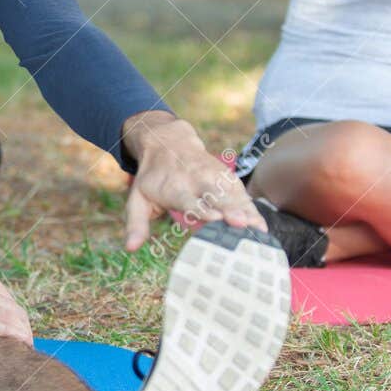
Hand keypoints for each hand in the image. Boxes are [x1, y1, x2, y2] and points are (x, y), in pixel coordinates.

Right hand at [0, 233, 32, 342]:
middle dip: (24, 329)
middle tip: (27, 346)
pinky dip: (14, 336)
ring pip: (12, 318)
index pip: (10, 301)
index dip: (18, 319)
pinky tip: (20, 345)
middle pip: (16, 310)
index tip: (20, 333)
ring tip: (26, 350)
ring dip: (23, 335)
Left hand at [120, 111, 265, 251]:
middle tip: (241, 223)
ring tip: (258, 229)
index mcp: (174, 187)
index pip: (189, 200)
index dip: (201, 209)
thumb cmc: (152, 177)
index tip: (214, 219)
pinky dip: (251, 206)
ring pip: (232, 193)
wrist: (168, 142)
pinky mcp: (225, 175)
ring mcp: (213, 175)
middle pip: (215, 195)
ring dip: (246, 209)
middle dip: (229, 208)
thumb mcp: (137, 198)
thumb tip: (129, 248)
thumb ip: (136, 223)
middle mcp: (196, 179)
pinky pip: (241, 191)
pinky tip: (261, 224)